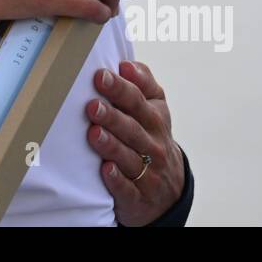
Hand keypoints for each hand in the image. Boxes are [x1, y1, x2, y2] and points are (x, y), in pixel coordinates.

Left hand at [86, 60, 184, 224]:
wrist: (169, 187)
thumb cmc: (152, 136)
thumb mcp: (155, 108)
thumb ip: (143, 83)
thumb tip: (126, 64)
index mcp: (155, 119)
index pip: (138, 101)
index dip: (120, 88)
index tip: (100, 76)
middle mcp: (153, 145)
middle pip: (132, 128)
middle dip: (112, 117)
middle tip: (92, 105)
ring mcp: (148, 172)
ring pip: (129, 157)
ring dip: (111, 146)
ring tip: (94, 133)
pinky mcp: (138, 197)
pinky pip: (128, 188)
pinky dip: (117, 180)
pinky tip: (106, 170)